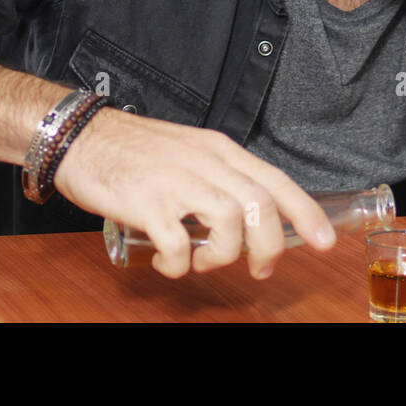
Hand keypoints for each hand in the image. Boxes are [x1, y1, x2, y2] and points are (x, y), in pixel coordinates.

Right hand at [53, 107, 336, 278]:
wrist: (79, 136)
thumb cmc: (132, 150)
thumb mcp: (188, 152)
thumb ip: (217, 177)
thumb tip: (245, 218)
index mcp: (218, 149)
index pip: (275, 179)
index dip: (305, 213)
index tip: (326, 241)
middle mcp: (205, 162)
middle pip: (261, 205)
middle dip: (270, 246)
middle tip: (261, 269)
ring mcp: (176, 181)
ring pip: (230, 222)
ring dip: (223, 255)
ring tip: (202, 262)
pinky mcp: (146, 202)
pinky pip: (177, 243)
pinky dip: (179, 264)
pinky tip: (169, 263)